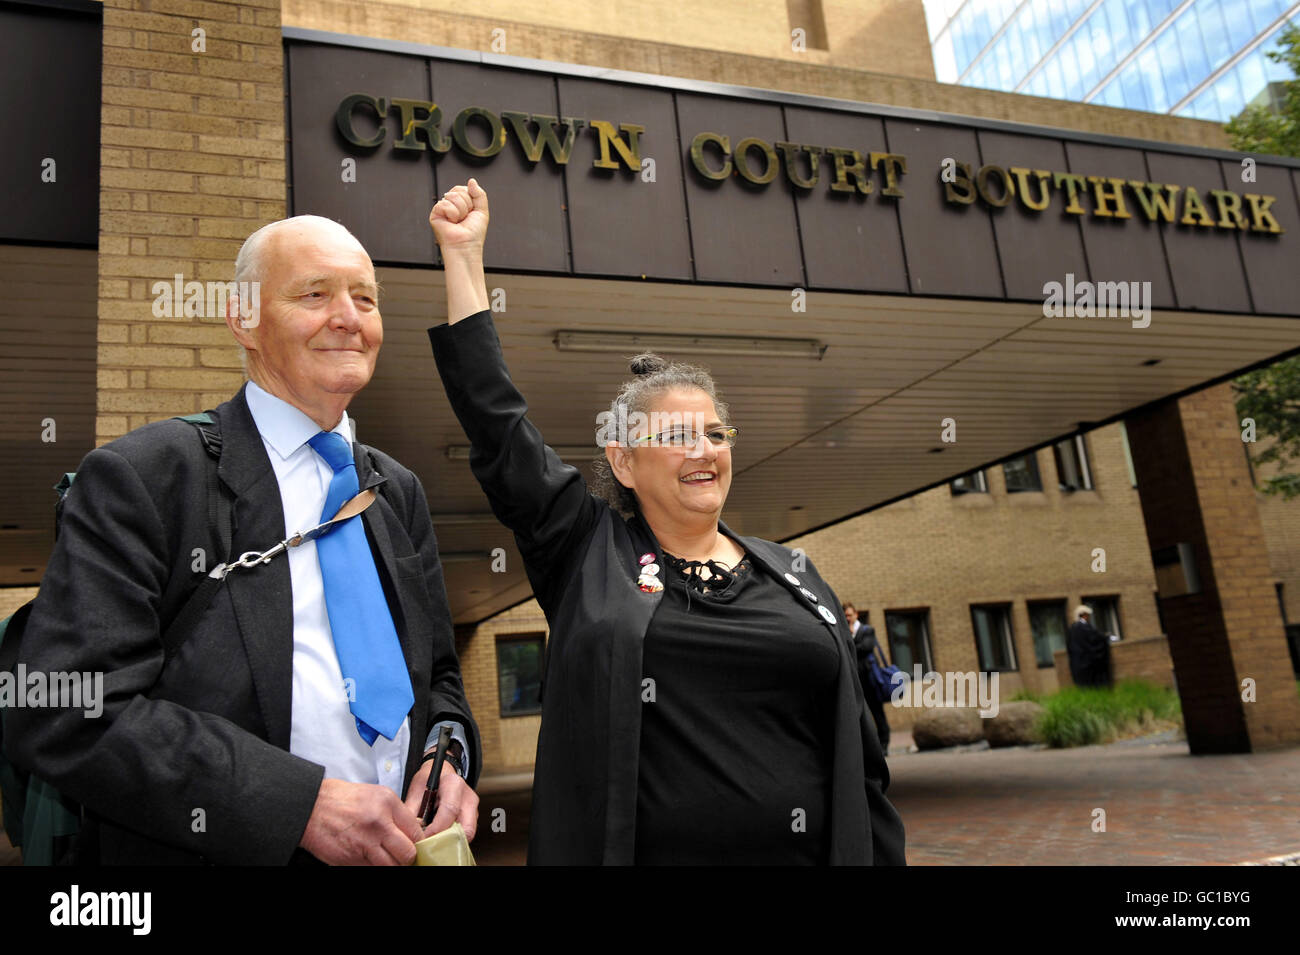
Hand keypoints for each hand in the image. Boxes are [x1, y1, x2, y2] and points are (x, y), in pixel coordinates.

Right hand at [299, 777, 425, 865]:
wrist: (312, 807)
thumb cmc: (342, 800)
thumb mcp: (375, 795)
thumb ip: (396, 813)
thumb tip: (412, 831)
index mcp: (387, 804)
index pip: (416, 832)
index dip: (418, 842)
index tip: (415, 845)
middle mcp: (379, 824)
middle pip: (408, 854)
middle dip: (407, 858)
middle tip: (403, 856)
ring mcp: (365, 844)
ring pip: (391, 866)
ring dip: (391, 865)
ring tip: (387, 858)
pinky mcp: (351, 860)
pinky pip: (371, 869)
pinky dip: (373, 866)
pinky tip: (370, 858)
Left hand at [404, 756, 479, 841]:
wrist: (440, 773)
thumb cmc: (428, 780)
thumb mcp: (416, 790)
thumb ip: (412, 811)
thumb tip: (411, 833)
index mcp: (453, 784)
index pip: (449, 810)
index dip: (436, 829)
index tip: (423, 839)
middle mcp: (468, 796)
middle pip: (466, 827)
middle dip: (448, 840)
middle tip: (431, 845)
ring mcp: (472, 808)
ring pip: (467, 833)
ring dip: (451, 840)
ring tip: (434, 841)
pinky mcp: (472, 817)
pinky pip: (465, 833)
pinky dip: (453, 838)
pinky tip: (440, 837)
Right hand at [430, 178, 488, 254]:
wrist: (466, 246)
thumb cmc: (473, 234)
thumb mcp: (482, 211)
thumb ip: (479, 194)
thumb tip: (472, 181)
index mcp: (461, 204)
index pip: (463, 189)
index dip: (471, 199)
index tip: (471, 212)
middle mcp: (451, 206)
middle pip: (458, 190)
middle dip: (466, 205)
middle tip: (465, 218)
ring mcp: (442, 209)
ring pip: (452, 196)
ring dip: (461, 210)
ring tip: (458, 221)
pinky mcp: (435, 214)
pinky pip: (444, 204)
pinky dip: (452, 214)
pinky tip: (452, 222)